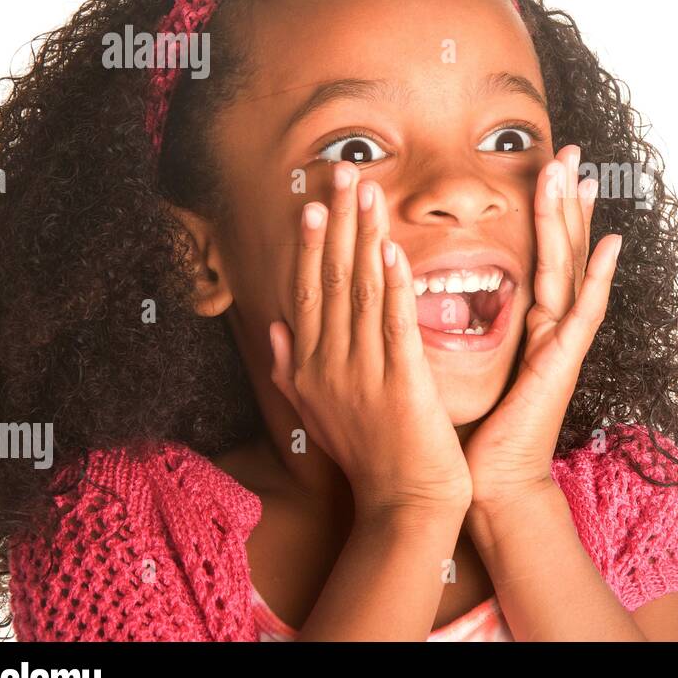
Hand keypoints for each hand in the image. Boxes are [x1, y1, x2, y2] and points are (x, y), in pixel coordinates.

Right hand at [268, 161, 472, 516]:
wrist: (403, 505)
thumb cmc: (369, 457)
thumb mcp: (317, 413)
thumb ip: (293, 368)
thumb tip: (274, 327)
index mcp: (310, 368)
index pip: (307, 292)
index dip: (311, 245)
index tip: (313, 204)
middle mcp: (329, 365)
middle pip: (329, 280)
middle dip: (337, 223)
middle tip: (341, 173)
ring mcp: (363, 373)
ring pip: (359, 292)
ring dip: (363, 236)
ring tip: (366, 191)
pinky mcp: (400, 384)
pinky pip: (393, 325)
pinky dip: (391, 286)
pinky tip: (392, 250)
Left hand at [462, 144, 620, 509]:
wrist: (490, 485)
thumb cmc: (473, 432)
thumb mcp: (462, 362)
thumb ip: (456, 323)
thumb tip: (429, 288)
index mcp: (529, 324)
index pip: (540, 253)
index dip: (545, 209)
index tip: (546, 166)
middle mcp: (551, 326)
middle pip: (561, 248)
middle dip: (565, 198)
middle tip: (569, 150)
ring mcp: (562, 343)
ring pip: (570, 268)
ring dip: (575, 220)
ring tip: (579, 174)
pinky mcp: (561, 364)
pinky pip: (583, 313)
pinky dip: (599, 278)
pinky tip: (610, 245)